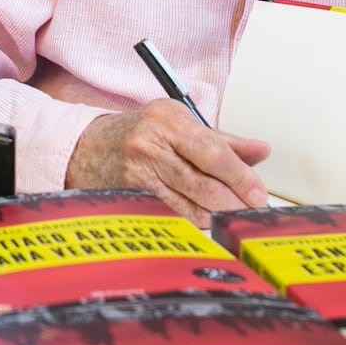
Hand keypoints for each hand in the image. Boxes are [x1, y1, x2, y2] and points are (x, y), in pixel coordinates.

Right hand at [64, 101, 269, 227]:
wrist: (84, 149)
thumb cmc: (137, 134)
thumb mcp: (178, 124)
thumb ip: (222, 140)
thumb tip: (261, 151)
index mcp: (168, 120)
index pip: (213, 152)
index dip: (241, 177)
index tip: (258, 193)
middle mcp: (151, 145)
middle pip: (204, 184)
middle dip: (235, 203)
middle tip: (252, 212)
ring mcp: (138, 174)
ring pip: (190, 206)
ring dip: (218, 218)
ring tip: (234, 220)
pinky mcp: (130, 200)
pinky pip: (172, 217)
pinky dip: (194, 224)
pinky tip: (207, 224)